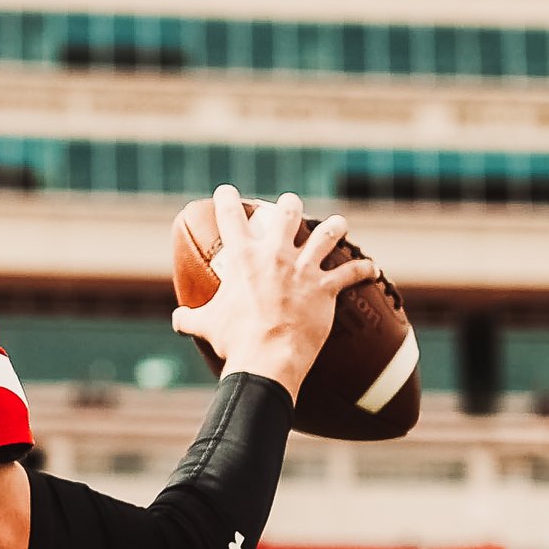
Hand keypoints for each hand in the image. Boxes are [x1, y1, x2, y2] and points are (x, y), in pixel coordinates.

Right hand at [172, 187, 367, 395]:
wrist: (267, 358)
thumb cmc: (234, 340)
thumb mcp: (204, 325)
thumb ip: (189, 318)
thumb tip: (177, 320)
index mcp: (242, 257)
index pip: (230, 216)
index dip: (227, 198)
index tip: (226, 191)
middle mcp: (275, 255)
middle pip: (287, 214)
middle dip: (289, 205)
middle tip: (290, 204)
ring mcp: (303, 269)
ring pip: (326, 234)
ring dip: (334, 226)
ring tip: (338, 222)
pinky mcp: (325, 288)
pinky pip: (350, 273)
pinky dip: (362, 270)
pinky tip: (371, 270)